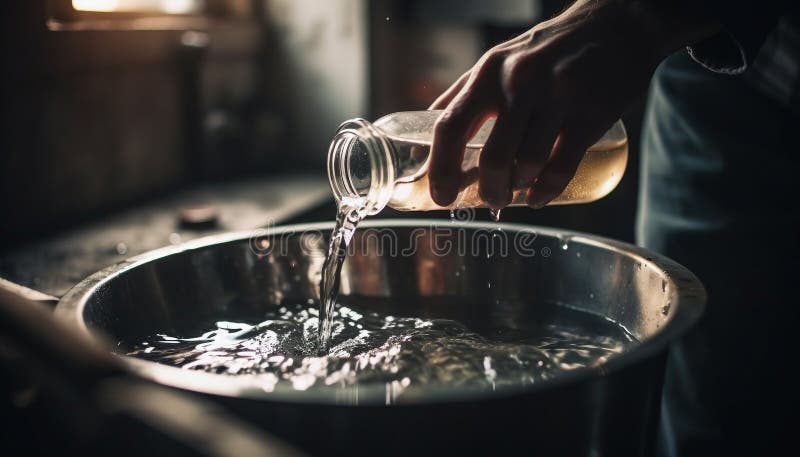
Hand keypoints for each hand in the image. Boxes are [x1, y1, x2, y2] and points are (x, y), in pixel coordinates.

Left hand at [428, 0, 717, 208]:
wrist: (614, 26)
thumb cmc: (547, 51)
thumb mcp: (498, 61)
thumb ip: (464, 94)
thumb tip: (426, 131)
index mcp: (489, 74)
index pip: (450, 126)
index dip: (441, 168)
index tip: (441, 195)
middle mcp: (519, 84)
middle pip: (491, 157)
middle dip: (488, 190)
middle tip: (491, 200)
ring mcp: (557, 99)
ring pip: (526, 165)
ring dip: (518, 189)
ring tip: (517, 192)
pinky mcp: (590, 114)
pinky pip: (561, 166)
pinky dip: (546, 190)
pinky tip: (538, 197)